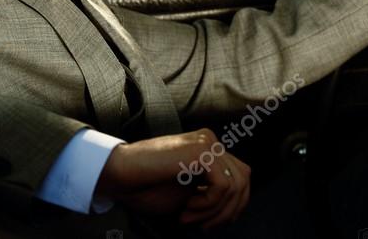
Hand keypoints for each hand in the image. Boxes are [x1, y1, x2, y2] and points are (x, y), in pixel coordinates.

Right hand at [96, 128, 250, 228]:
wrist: (123, 174)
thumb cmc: (147, 185)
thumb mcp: (187, 193)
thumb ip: (210, 194)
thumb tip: (232, 210)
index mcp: (208, 149)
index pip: (239, 176)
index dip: (233, 205)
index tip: (210, 223)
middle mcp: (211, 141)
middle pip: (243, 179)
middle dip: (228, 210)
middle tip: (203, 225)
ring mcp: (207, 142)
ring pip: (235, 185)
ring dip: (214, 211)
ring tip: (190, 217)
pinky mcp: (202, 151)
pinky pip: (222, 186)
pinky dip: (207, 205)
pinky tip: (187, 207)